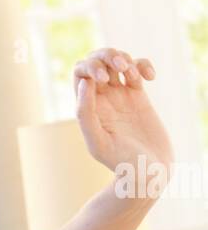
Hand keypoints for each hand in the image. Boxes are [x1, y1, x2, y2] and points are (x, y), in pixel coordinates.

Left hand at [73, 47, 174, 192]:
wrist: (148, 173)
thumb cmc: (122, 163)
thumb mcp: (99, 142)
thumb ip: (86, 114)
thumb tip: (85, 83)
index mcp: (88, 108)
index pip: (80, 73)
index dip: (90, 67)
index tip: (105, 80)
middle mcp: (101, 99)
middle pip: (96, 61)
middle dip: (107, 56)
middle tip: (120, 68)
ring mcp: (120, 96)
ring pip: (116, 61)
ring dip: (125, 59)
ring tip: (133, 75)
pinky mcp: (139, 96)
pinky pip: (137, 69)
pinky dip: (143, 65)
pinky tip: (150, 78)